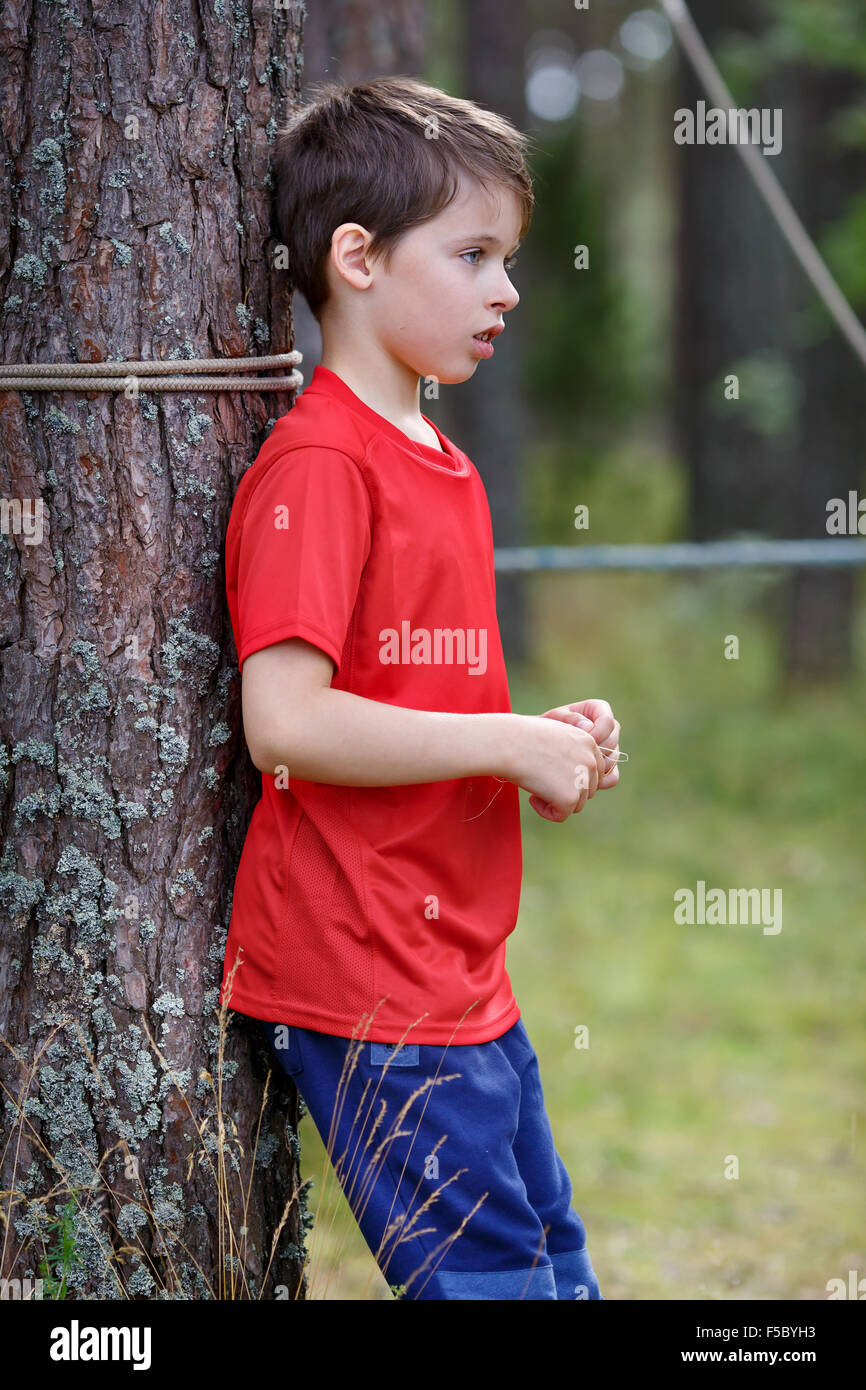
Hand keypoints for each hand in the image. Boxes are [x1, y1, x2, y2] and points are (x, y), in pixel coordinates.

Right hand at [529, 698, 620, 818]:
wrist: (509, 742)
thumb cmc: (521, 737)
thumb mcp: (554, 737)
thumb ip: (570, 753)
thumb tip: (572, 777)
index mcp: (589, 742)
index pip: (592, 772)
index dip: (570, 777)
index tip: (550, 773)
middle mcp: (592, 760)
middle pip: (587, 790)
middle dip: (565, 791)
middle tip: (541, 781)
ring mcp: (583, 778)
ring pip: (576, 804)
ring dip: (556, 801)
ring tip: (536, 786)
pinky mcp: (570, 796)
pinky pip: (561, 815)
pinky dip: (546, 811)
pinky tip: (533, 797)